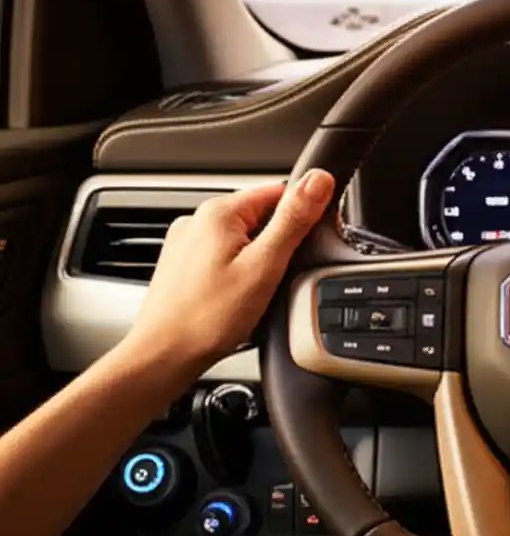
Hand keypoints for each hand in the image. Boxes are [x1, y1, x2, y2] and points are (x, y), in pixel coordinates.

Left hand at [124, 169, 334, 370]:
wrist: (165, 355)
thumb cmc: (208, 317)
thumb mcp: (264, 266)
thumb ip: (293, 221)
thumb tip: (318, 180)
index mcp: (219, 211)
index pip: (280, 192)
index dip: (303, 217)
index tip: (309, 246)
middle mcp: (198, 220)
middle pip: (261, 217)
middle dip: (279, 245)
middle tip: (279, 278)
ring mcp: (187, 243)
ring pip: (243, 240)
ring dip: (259, 261)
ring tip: (256, 292)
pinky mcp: (184, 265)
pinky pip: (225, 258)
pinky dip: (239, 274)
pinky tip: (238, 298)